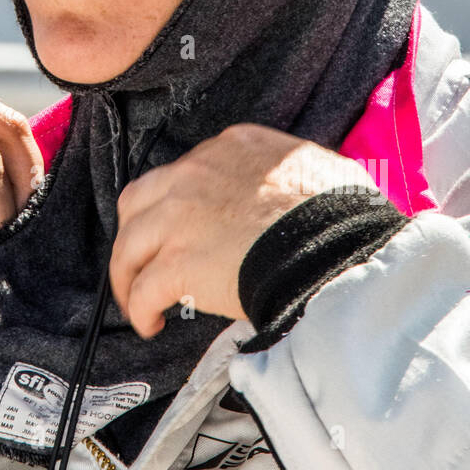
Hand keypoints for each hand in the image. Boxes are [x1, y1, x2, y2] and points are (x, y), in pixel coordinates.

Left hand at [109, 122, 379, 335]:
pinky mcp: (178, 263)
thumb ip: (287, 173)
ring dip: (128, 274)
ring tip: (136, 299)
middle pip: (139, 202)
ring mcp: (180, 218)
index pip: (185, 172)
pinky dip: (141, 309)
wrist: (335, 248)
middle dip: (136, 233)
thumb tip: (297, 193)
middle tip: (143, 260)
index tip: (181, 229)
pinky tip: (151, 323)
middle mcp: (194, 174)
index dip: (177, 204)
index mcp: (230, 147)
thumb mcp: (315, 168)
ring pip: (130, 245)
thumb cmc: (341, 215)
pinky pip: (143, 289)